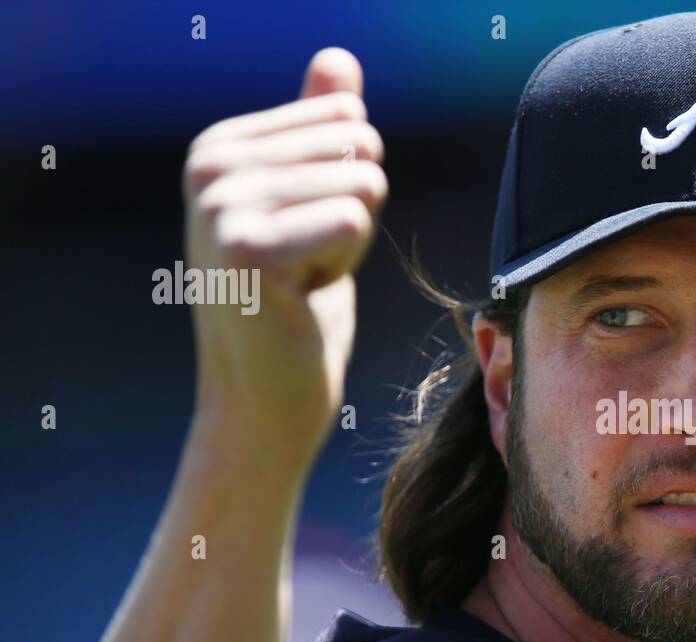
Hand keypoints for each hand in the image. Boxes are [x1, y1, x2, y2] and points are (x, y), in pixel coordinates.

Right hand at [182, 47, 387, 467]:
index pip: (347, 121)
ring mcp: (219, 204)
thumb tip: (339, 61)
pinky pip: (352, 220)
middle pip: (358, 148)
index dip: (347, 188)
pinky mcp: (244, 247)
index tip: (303, 238)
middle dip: (355, 215)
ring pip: (361, 185)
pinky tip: (301, 297)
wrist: (267, 400)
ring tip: (301, 282)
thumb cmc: (297, 307)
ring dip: (350, 246)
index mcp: (220, 145)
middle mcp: (209, 165)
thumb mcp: (313, 205)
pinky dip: (345, 266)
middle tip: (306, 265)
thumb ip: (320, 130)